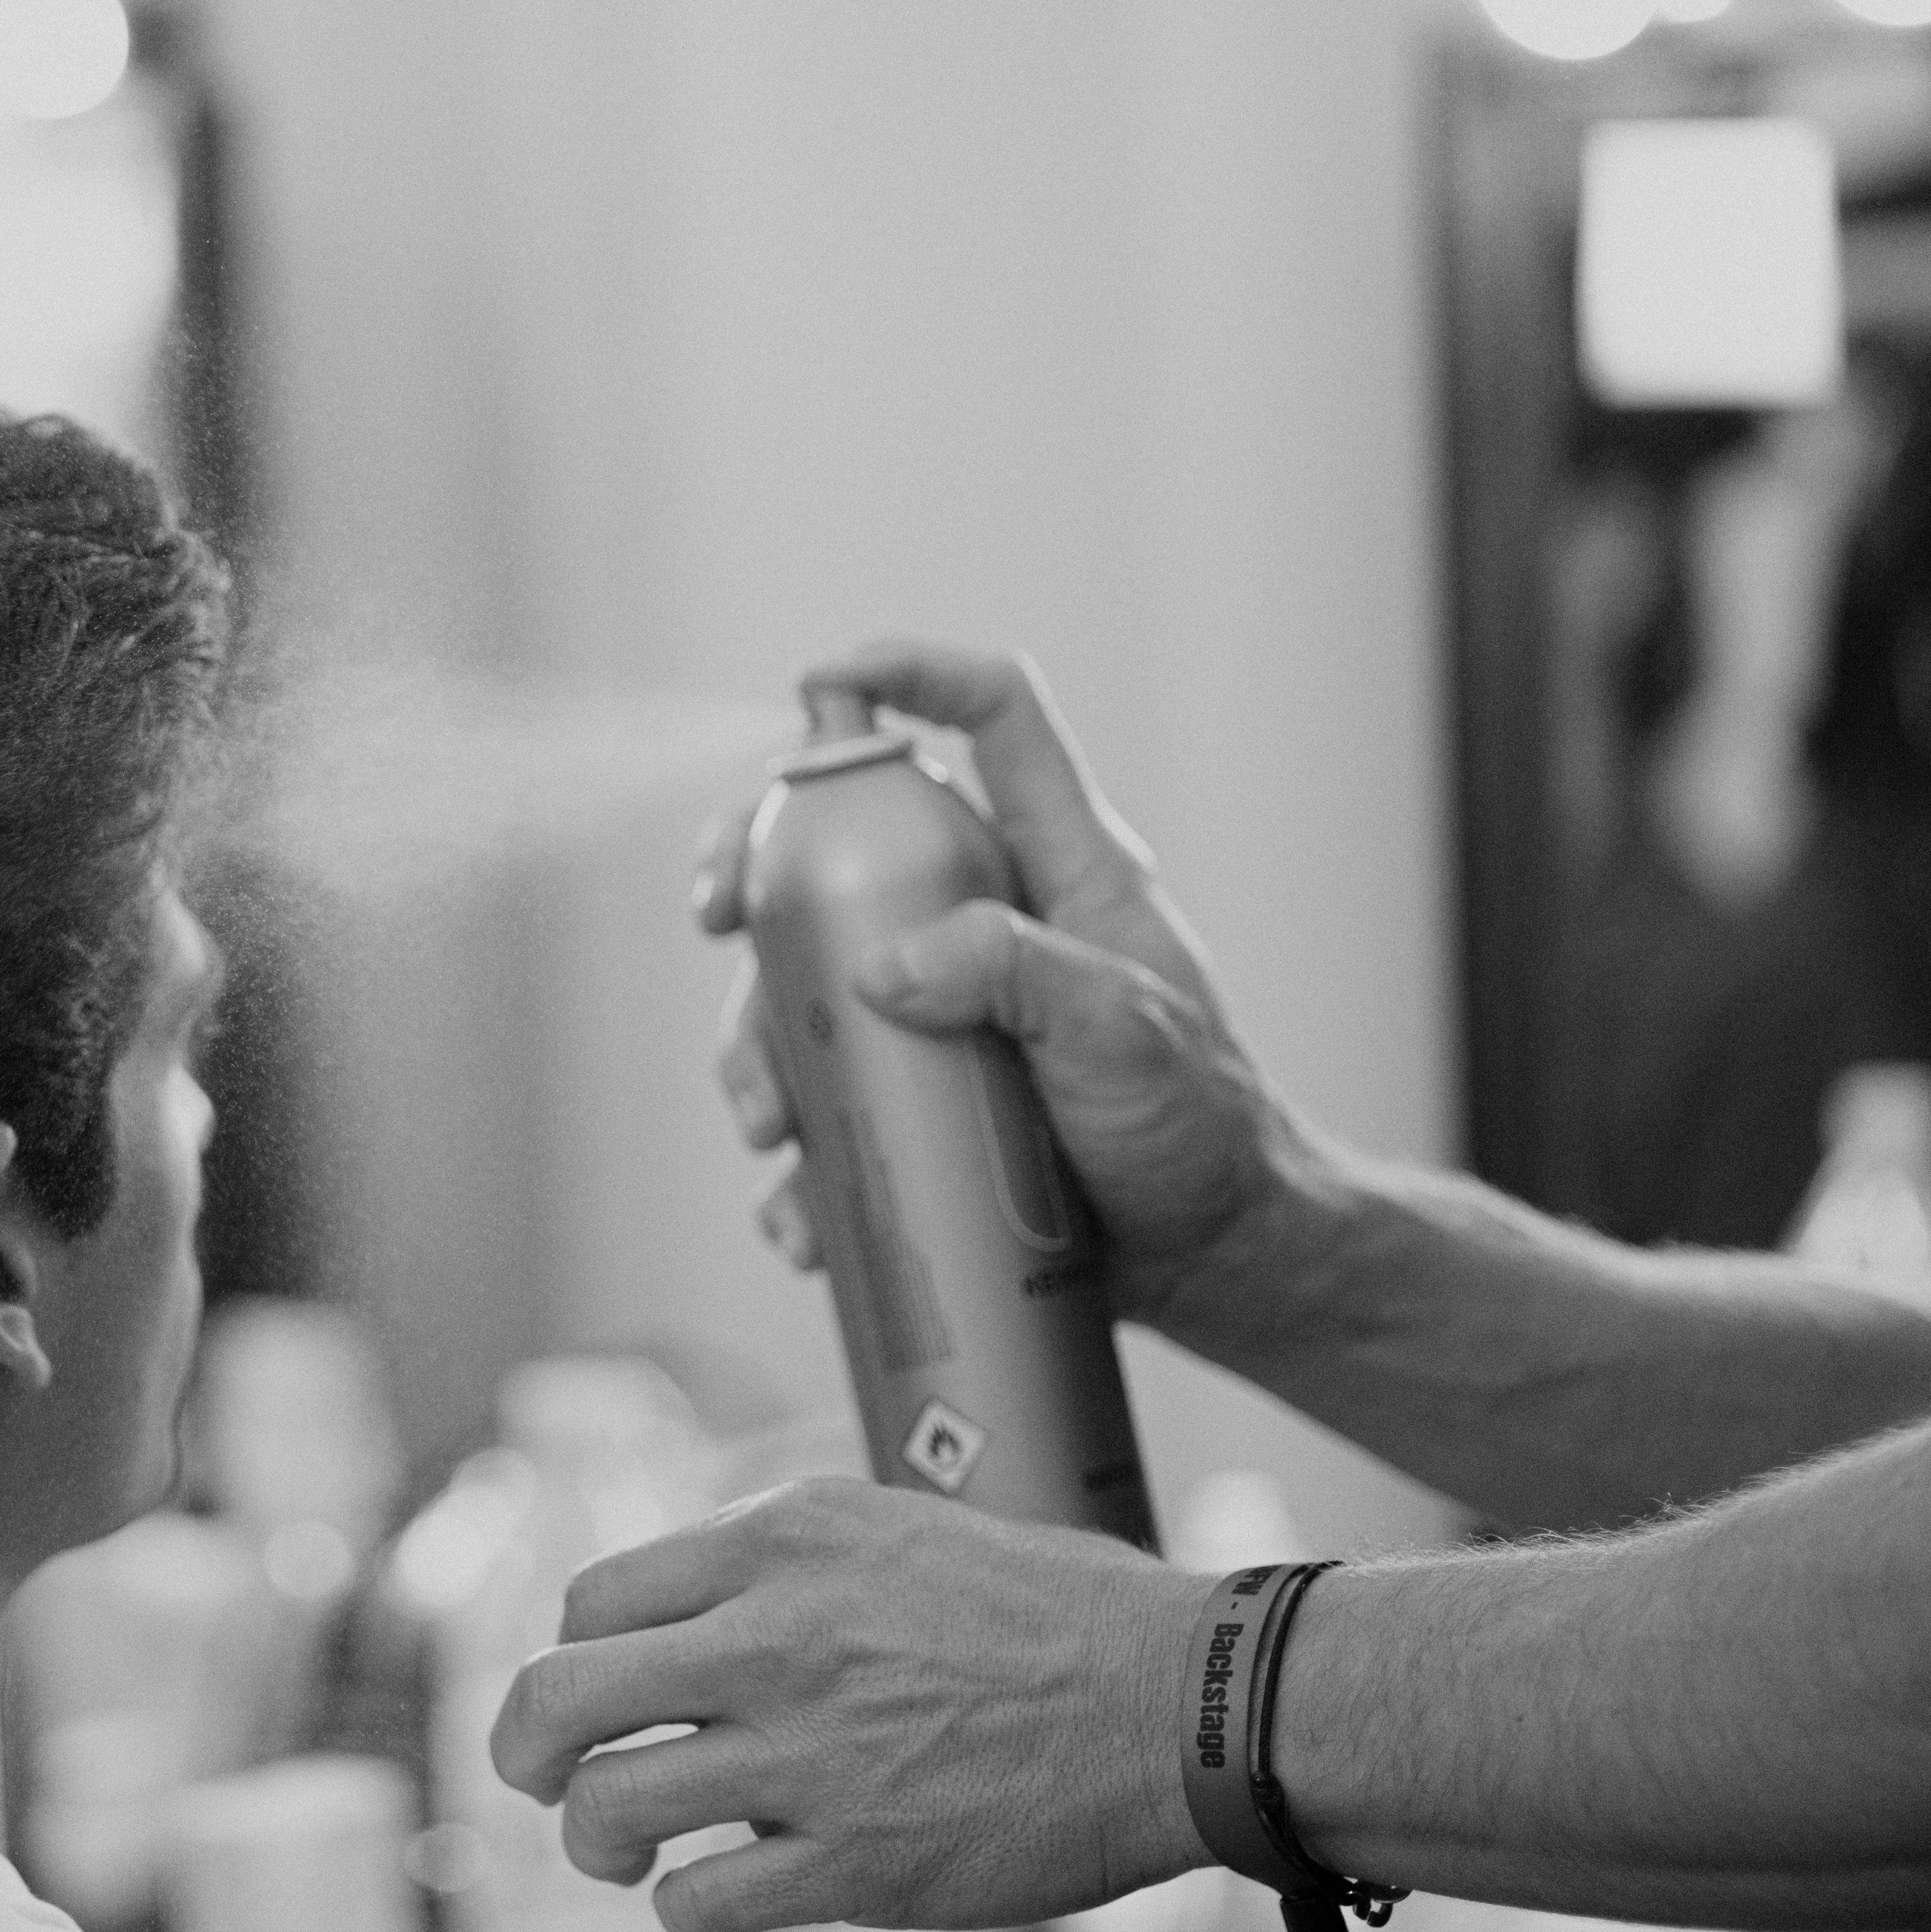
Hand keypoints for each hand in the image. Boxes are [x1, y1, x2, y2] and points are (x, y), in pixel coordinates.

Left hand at [488, 1476, 1206, 1931]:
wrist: (1178, 1703)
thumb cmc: (1054, 1615)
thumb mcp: (895, 1531)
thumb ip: (785, 1565)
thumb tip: (689, 1615)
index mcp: (785, 1541)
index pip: (595, 1600)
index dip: (578, 1654)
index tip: (600, 1691)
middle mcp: (778, 1636)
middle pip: (559, 1693)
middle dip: (524, 1747)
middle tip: (540, 1776)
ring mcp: (810, 1755)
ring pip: (607, 1807)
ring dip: (595, 1839)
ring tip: (623, 1851)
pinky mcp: (854, 1863)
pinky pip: (699, 1902)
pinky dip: (687, 1908)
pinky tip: (720, 1890)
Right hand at [702, 641, 1294, 1320]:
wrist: (1212, 1259)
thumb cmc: (1202, 1133)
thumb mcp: (1128, 1034)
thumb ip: (1018, 975)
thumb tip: (882, 968)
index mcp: (1060, 868)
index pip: (996, 718)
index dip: (913, 672)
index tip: (821, 680)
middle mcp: (987, 919)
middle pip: (849, 839)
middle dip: (759, 864)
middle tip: (718, 918)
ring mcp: (943, 1008)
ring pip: (807, 980)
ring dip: (758, 1045)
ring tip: (771, 1128)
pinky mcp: (915, 1096)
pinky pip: (823, 1101)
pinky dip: (794, 1160)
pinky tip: (799, 1215)